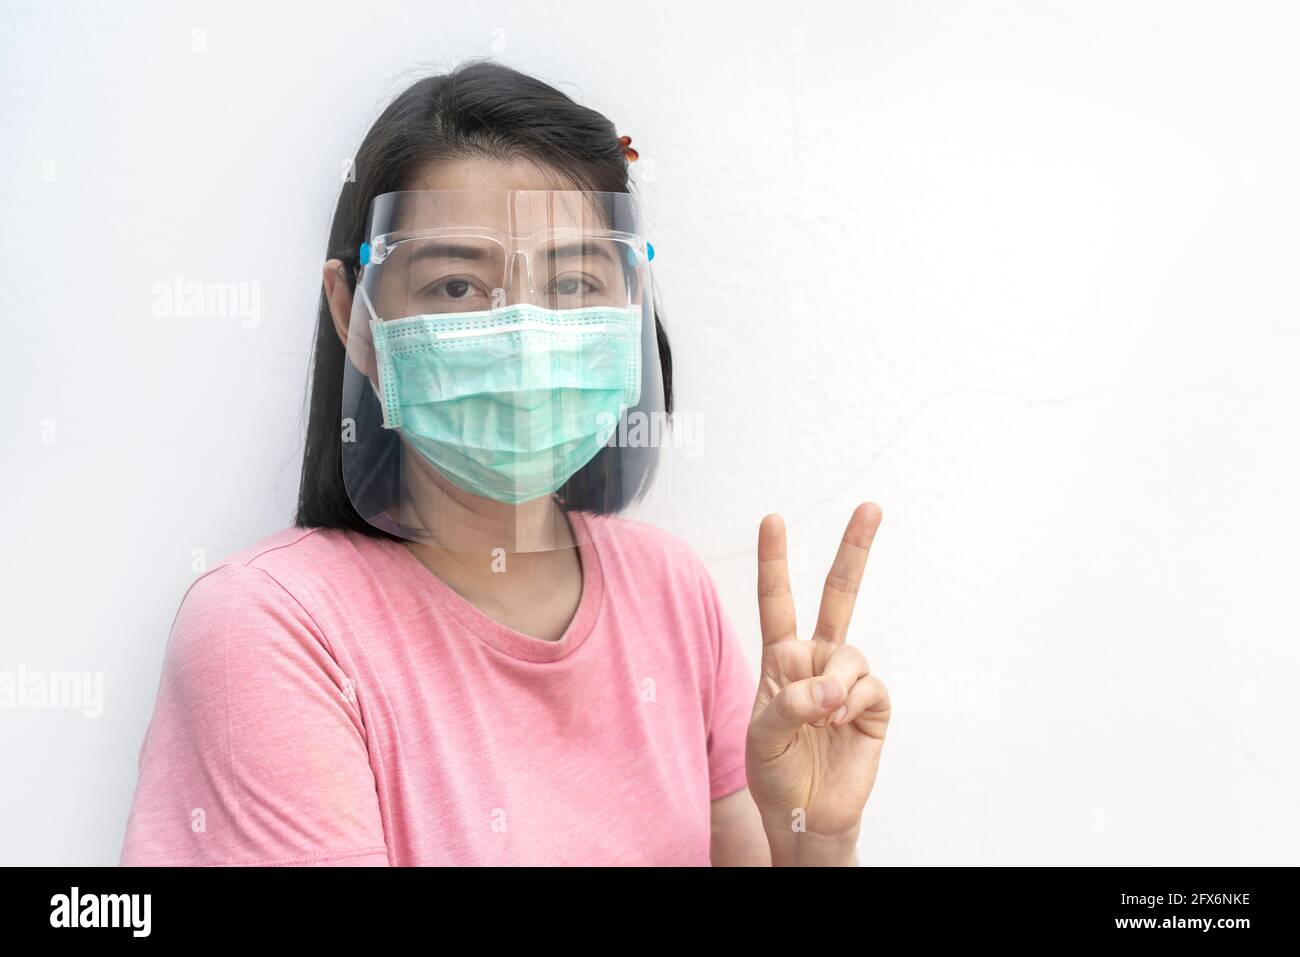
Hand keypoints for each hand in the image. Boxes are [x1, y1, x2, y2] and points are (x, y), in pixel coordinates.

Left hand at [744, 503, 889, 862]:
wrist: (804, 816)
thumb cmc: (774, 772)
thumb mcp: (761, 733)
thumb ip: (791, 702)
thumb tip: (833, 686)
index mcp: (782, 660)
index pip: (777, 602)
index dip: (775, 561)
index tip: (772, 520)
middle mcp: (817, 662)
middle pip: (838, 597)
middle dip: (854, 551)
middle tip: (871, 507)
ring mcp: (847, 682)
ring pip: (849, 652)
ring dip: (834, 683)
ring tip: (822, 717)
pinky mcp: (873, 707)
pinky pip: (868, 685)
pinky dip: (851, 702)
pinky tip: (839, 722)